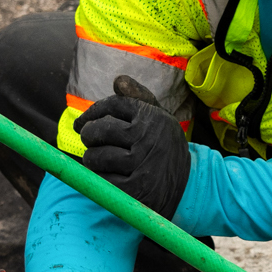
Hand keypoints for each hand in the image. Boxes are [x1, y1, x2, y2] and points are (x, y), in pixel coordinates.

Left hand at [75, 75, 193, 215]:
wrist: (189, 184)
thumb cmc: (165, 146)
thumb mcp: (159, 118)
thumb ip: (139, 97)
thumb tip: (118, 81)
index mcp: (152, 117)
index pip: (111, 106)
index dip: (91, 113)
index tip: (82, 122)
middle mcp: (147, 138)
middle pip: (99, 130)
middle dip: (88, 135)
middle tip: (89, 140)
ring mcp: (141, 165)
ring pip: (96, 156)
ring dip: (91, 158)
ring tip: (98, 159)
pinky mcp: (134, 190)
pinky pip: (101, 180)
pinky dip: (98, 178)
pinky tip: (107, 175)